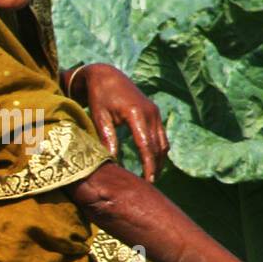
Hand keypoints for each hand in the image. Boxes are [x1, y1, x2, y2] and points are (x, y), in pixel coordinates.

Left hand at [70, 62, 168, 181]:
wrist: (107, 75)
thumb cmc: (99, 96)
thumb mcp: (100, 117)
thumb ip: (108, 139)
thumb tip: (113, 162)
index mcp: (136, 113)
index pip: (146, 146)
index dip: (148, 166)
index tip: (147, 182)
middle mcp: (150, 113)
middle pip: (158, 148)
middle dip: (155, 168)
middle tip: (148, 186)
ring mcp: (155, 112)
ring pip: (163, 143)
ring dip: (159, 161)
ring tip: (150, 178)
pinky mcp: (155, 113)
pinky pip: (161, 137)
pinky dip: (158, 151)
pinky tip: (151, 163)